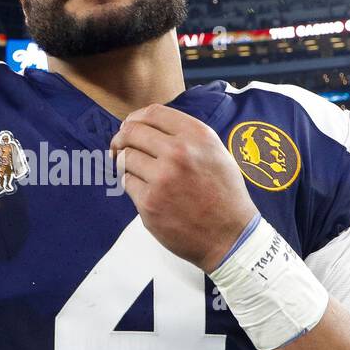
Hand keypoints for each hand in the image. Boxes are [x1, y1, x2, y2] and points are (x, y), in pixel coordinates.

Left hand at [109, 104, 259, 273]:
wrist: (230, 236)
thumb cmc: (224, 195)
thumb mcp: (216, 153)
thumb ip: (186, 136)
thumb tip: (148, 127)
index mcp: (197, 136)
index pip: (153, 113)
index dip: (135, 118)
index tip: (129, 127)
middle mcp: (179, 152)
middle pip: (132, 132)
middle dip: (121, 138)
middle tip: (119, 147)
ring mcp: (161, 178)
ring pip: (125, 157)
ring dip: (125, 163)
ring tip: (135, 171)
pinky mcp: (149, 203)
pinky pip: (127, 182)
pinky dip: (132, 185)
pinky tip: (146, 191)